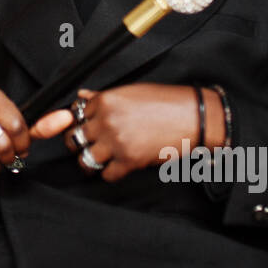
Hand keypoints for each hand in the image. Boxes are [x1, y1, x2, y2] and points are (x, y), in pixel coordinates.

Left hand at [30, 83, 198, 181]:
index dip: (80, 122)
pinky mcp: (130, 161)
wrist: (194, 117)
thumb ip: (103, 97)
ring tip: (99, 160)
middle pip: (73, 138)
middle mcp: (106, 121)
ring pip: (85, 160)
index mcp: (106, 101)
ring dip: (90, 161)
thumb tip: (82, 96)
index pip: (75, 114)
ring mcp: (117, 142)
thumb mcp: (131, 92)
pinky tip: (118, 167)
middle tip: (88, 145)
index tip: (86, 127)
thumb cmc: (166, 101)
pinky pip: (106, 175)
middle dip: (79, 143)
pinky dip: (111, 174)